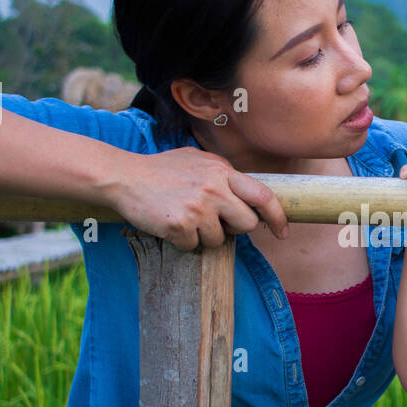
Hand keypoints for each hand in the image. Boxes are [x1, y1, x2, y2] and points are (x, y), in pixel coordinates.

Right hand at [106, 147, 289, 250]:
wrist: (123, 177)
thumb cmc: (160, 170)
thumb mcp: (197, 160)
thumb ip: (223, 175)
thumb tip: (248, 193)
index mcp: (222, 171)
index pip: (263, 195)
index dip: (278, 216)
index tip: (283, 231)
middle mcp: (214, 188)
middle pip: (247, 224)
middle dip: (235, 229)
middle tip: (216, 223)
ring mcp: (198, 207)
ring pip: (219, 240)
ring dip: (204, 236)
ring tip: (184, 217)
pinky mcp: (180, 225)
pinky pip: (193, 246)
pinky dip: (182, 242)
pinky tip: (169, 224)